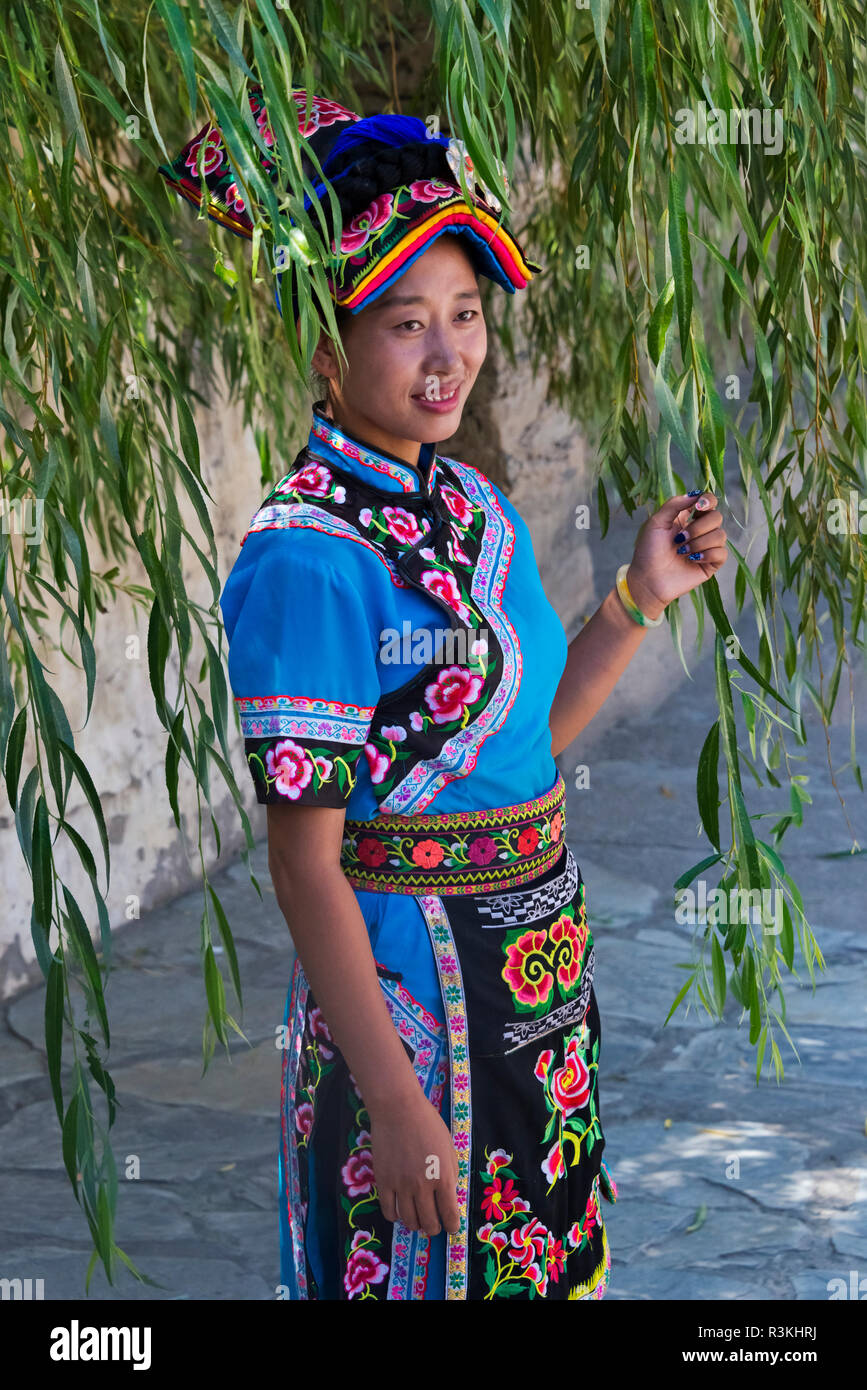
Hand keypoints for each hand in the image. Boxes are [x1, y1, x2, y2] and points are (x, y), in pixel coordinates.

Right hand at [368, 1088, 460, 1238]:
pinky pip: (389, 1210)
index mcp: (443, 1177)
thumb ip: (451, 1173)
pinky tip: (400, 1210)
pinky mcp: (383, 1181)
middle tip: (434, 1226)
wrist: (398, 1109)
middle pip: (429, 1222)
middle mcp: (423, 1186)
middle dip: (434, 1229)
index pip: (449, 1214)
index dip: (452, 1226)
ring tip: (418, 1220)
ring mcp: (401, 1185)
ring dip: (416, 1225)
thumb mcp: (449, 1148)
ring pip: (409, 1221)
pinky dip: (396, 1216)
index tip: (451, 1228)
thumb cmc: (428, 1124)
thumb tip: (449, 1196)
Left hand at [626, 492, 728, 618]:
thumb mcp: (656, 522)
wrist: (648, 579)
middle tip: (679, 539)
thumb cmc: (648, 551)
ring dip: (699, 543)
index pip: (709, 502)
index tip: (699, 507)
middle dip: (698, 527)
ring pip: (720, 535)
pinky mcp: (711, 564)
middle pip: (716, 517)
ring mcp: (706, 547)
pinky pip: (722, 553)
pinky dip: (707, 554)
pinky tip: (693, 560)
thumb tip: (695, 495)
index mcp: (687, 518)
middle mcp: (700, 531)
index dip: (708, 501)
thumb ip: (674, 504)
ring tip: (682, 552)